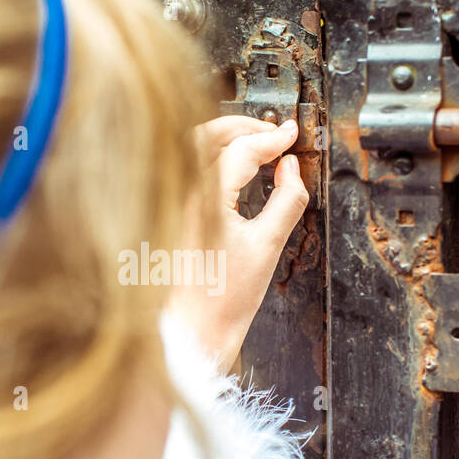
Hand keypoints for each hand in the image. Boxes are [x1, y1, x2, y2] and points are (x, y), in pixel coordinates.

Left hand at [170, 116, 308, 369]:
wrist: (192, 332)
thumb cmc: (223, 302)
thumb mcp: (268, 248)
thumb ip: (287, 200)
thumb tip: (291, 169)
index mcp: (203, 200)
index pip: (239, 149)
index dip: (270, 137)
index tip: (290, 134)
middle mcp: (178, 194)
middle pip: (205, 134)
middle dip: (242, 126)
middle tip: (272, 132)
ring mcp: (168, 202)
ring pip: (190, 147)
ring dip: (223, 137)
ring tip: (254, 143)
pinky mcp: (166, 212)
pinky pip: (185, 169)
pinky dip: (209, 157)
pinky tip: (231, 168)